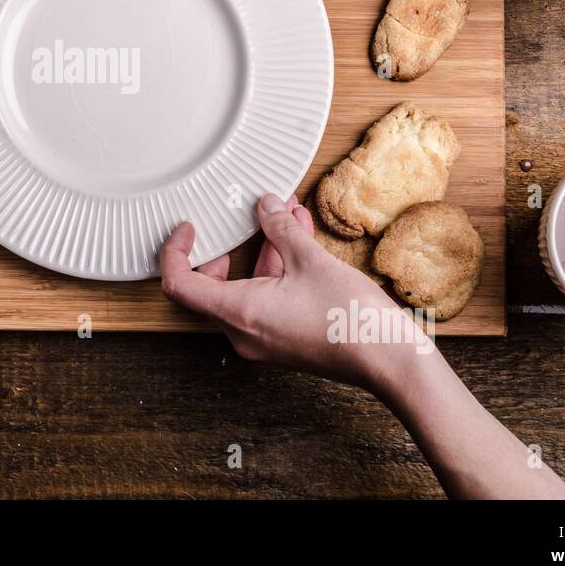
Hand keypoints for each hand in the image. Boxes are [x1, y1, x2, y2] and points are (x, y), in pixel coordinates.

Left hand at [160, 192, 419, 389]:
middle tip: (234, 222)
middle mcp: (244, 331)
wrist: (389, 359)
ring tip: (282, 214)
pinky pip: (266, 297)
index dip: (176, 252)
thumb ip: (280, 229)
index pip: (179, 285)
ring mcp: (264, 337)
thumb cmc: (349, 318)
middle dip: (224, 247)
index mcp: (239, 313)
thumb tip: (266, 206)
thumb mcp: (311, 260)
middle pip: (208, 287)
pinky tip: (299, 234)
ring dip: (260, 251)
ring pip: (244, 288)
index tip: (188, 228)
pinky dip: (276, 268)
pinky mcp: (284, 337)